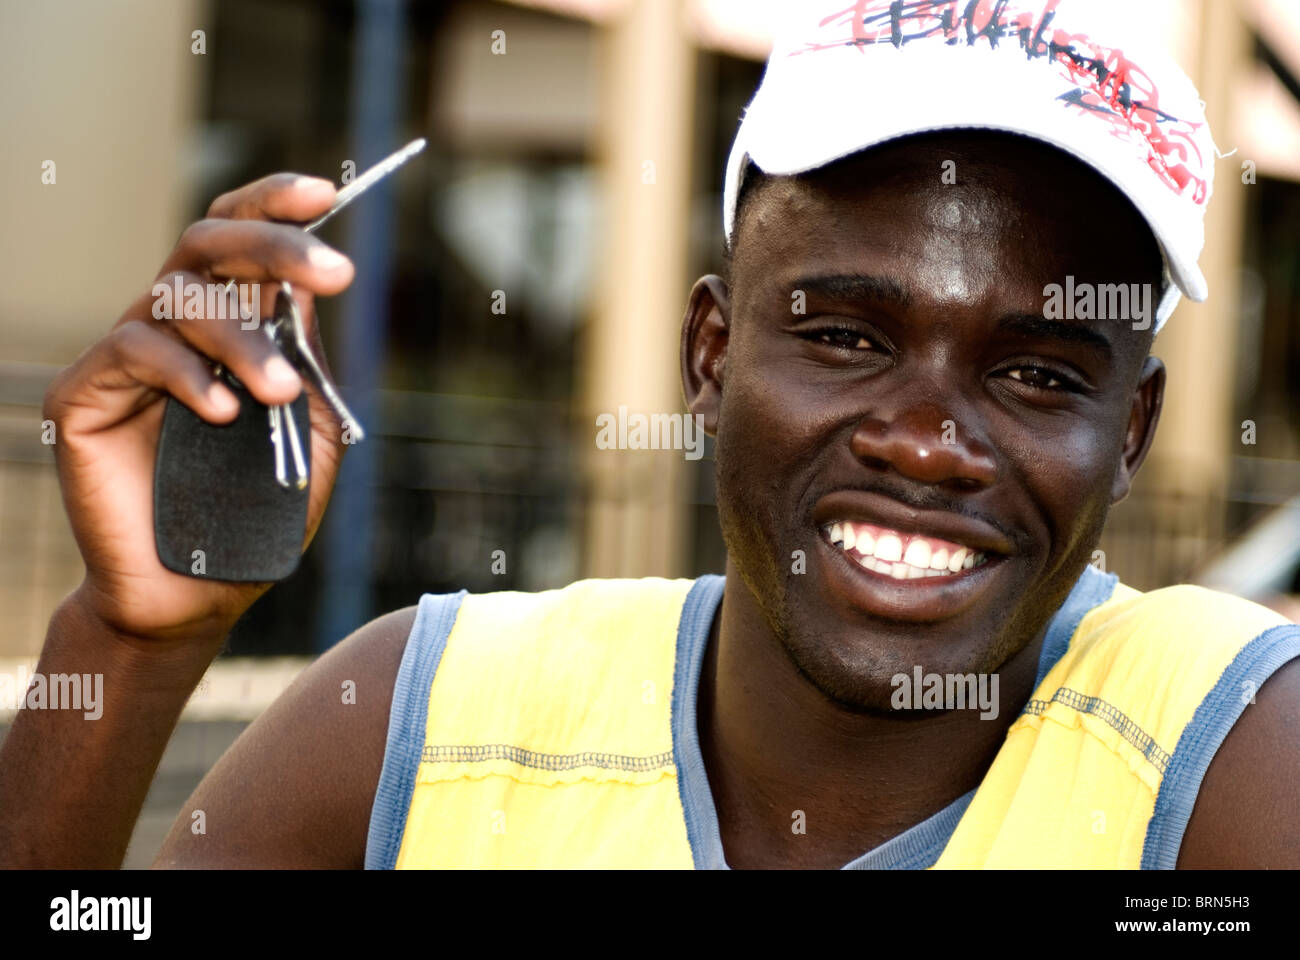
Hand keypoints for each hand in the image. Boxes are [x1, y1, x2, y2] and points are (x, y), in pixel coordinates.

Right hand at [44, 173, 354, 642]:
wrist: (201, 592)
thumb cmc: (259, 511)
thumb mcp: (308, 432)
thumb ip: (305, 361)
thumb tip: (307, 287)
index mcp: (229, 325)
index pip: (240, 239)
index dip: (274, 204)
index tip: (326, 190)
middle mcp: (174, 327)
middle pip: (209, 245)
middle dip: (276, 247)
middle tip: (336, 274)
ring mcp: (127, 358)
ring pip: (178, 297)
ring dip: (242, 339)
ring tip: (280, 394)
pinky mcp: (85, 396)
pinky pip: (135, 353)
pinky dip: (186, 377)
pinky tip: (223, 414)